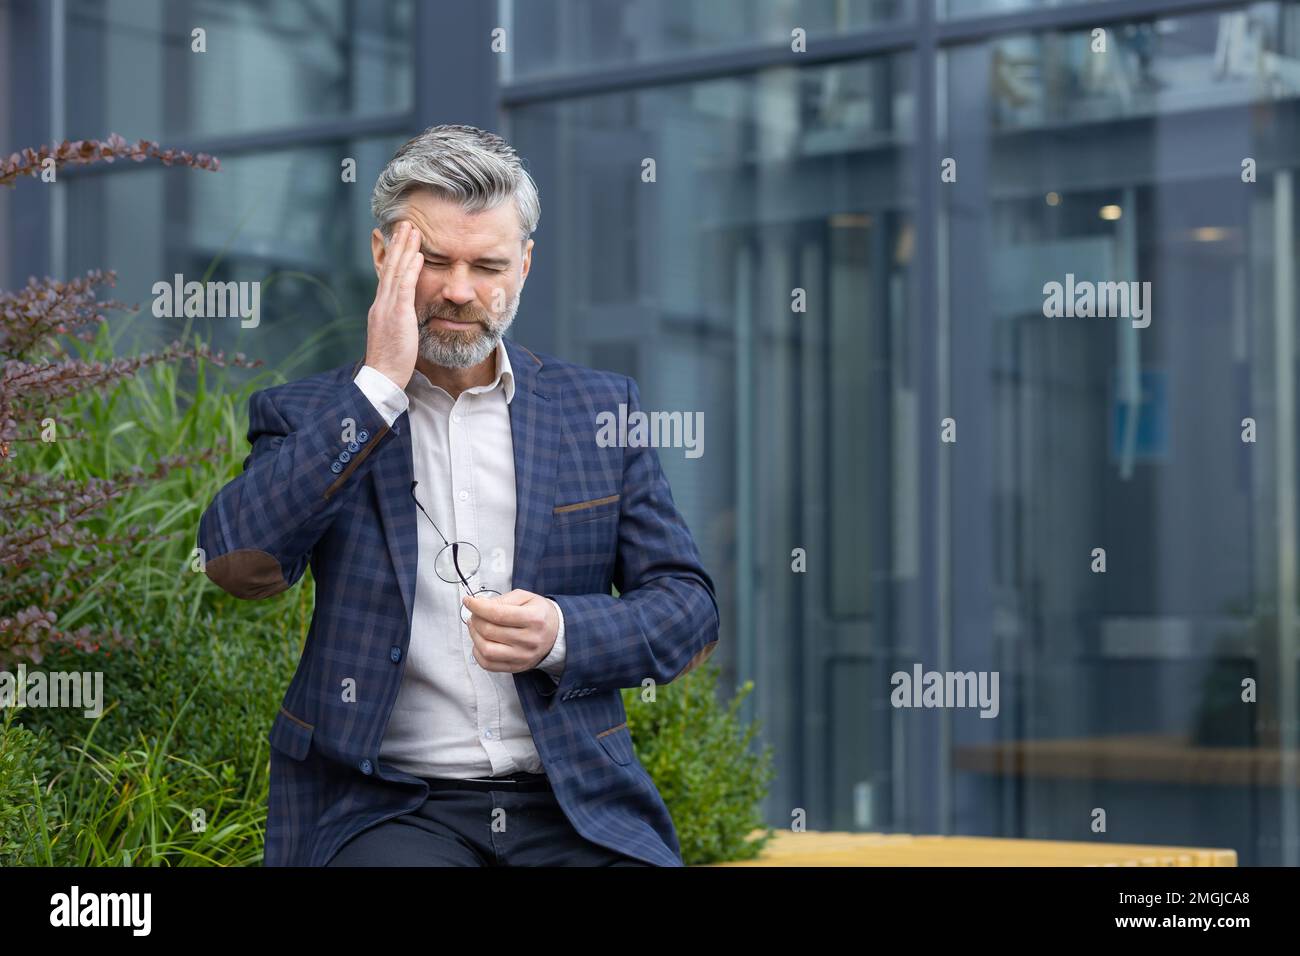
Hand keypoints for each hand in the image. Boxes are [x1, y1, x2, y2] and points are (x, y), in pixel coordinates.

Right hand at [364, 220, 422, 389]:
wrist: (382, 377)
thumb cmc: (391, 361)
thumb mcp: (394, 335)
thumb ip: (399, 320)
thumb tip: (406, 314)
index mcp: (381, 308)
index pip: (387, 275)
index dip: (393, 255)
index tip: (399, 239)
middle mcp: (381, 303)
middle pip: (389, 267)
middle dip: (397, 244)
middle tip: (405, 223)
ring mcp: (387, 308)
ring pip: (395, 271)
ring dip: (405, 249)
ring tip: (412, 229)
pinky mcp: (397, 316)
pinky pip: (405, 288)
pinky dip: (411, 269)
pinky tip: (419, 255)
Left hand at [462, 589, 558, 673]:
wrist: (556, 634)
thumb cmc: (539, 614)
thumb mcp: (526, 597)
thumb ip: (503, 599)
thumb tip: (480, 604)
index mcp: (534, 618)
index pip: (497, 614)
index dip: (478, 607)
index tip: (469, 601)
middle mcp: (529, 640)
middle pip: (490, 631)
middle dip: (476, 619)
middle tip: (475, 613)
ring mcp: (522, 656)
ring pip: (486, 650)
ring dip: (474, 636)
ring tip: (475, 627)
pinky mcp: (516, 667)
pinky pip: (488, 664)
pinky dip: (478, 652)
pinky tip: (480, 641)